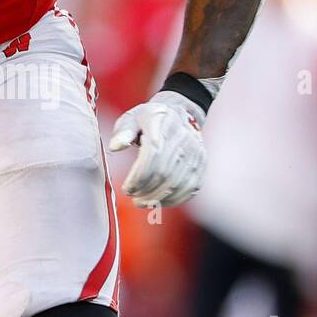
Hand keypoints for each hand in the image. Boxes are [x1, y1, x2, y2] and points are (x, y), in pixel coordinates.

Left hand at [109, 90, 206, 207]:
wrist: (179, 114)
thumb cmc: (150, 119)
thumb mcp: (132, 118)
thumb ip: (122, 131)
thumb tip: (115, 147)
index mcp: (162, 122)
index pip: (153, 153)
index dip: (139, 176)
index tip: (127, 188)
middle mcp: (183, 137)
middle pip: (165, 171)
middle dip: (146, 190)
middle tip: (134, 198)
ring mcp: (195, 151)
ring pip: (178, 183)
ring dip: (158, 198)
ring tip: (143, 202)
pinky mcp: (201, 163)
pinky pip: (190, 187)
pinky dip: (174, 199)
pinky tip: (159, 202)